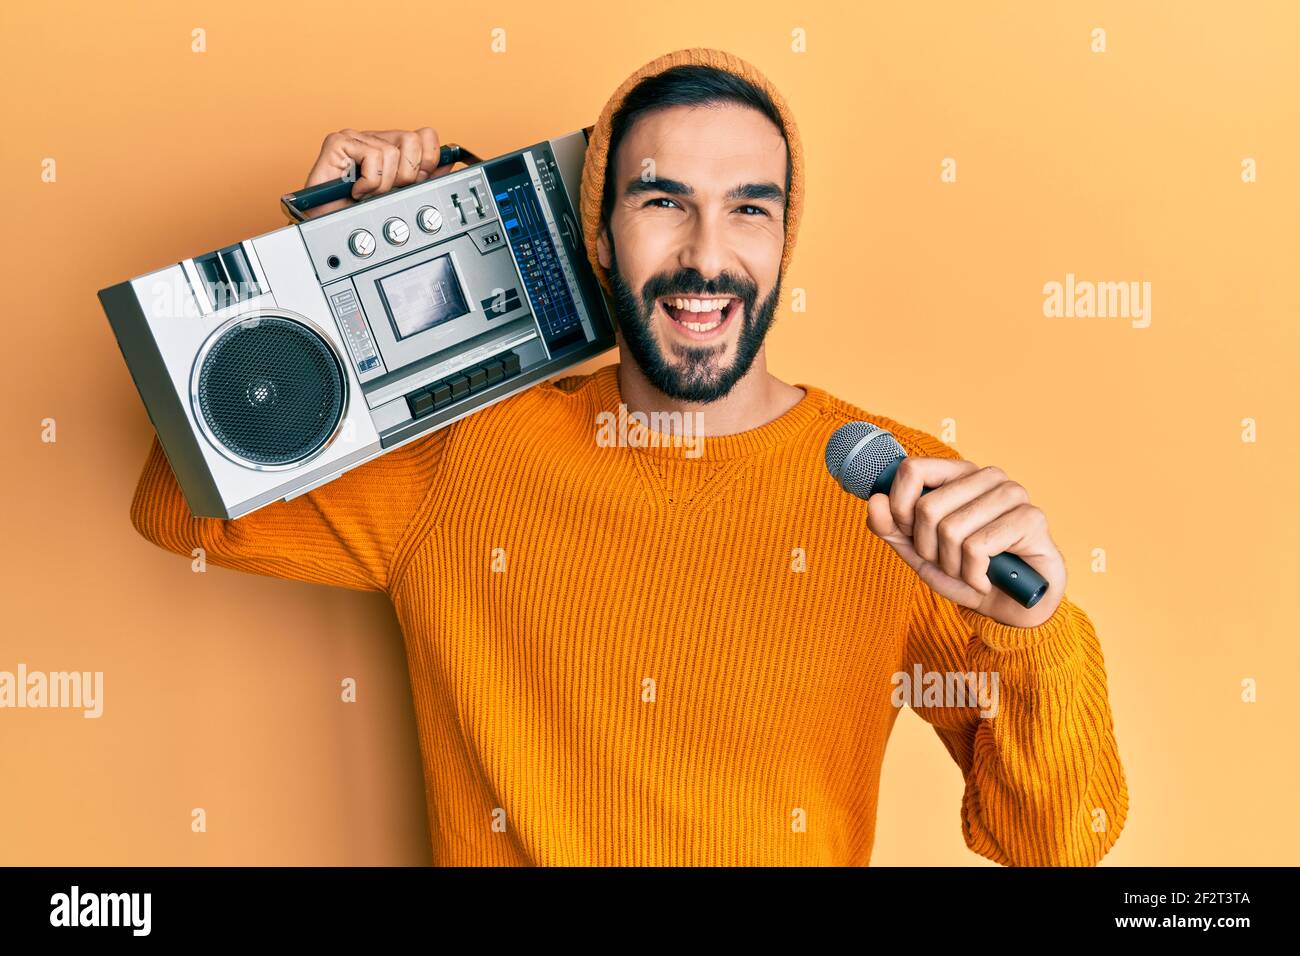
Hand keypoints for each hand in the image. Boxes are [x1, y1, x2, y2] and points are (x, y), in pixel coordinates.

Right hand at [301, 127, 454, 218]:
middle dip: (407, 175)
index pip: (425, 135)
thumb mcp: (403, 194)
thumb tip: (450, 163)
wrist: (329, 227)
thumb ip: (426, 178)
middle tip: (388, 190)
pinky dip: (369, 181)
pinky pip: (373, 156)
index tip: (412, 183)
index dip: (427, 161)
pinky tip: (357, 189)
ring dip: (383, 183)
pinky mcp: (339, 141)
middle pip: (413, 140)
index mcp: (391, 147)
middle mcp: (375, 139)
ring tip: (368, 193)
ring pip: (392, 152)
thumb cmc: (359, 212)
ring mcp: (356, 138)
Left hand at [865, 457, 1066, 627]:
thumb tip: (874, 500)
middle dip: (929, 549)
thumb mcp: (918, 553)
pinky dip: (973, 575)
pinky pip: (977, 548)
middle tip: (949, 562)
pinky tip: (986, 580)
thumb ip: (891, 527)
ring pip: (951, 530)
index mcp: (958, 474)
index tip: (913, 535)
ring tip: (969, 572)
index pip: (912, 470)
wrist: (1009, 607)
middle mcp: (986, 476)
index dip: (901, 510)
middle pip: (927, 508)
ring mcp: (1012, 493)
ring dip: (952, 565)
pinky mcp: (1031, 518)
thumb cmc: (965, 572)